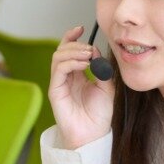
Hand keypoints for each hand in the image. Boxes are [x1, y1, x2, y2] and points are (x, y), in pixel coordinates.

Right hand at [49, 25, 114, 149]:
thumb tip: (95, 51)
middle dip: (76, 44)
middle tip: (90, 48)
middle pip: (61, 50)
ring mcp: (59, 84)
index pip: (69, 50)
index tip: (83, 28)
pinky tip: (84, 64)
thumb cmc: (100, 115)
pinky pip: (59, 70)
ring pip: (58, 57)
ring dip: (74, 52)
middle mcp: (65, 78)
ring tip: (88, 56)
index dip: (72, 37)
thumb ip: (102, 68)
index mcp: (76, 75)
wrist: (94, 135)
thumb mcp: (107, 86)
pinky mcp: (55, 91)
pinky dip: (71, 62)